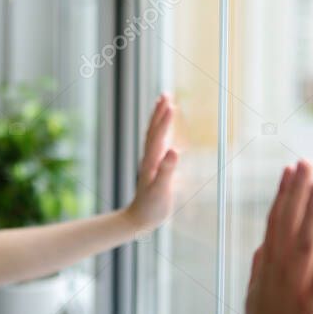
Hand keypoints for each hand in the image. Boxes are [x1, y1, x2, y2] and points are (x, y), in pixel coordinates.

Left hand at [124, 93, 178, 231]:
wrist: (139, 219)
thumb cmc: (151, 208)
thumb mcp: (161, 190)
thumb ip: (167, 171)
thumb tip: (173, 150)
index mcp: (152, 161)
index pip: (158, 136)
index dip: (164, 120)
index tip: (170, 104)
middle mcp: (150, 158)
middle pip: (154, 130)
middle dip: (160, 112)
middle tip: (166, 94)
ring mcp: (151, 161)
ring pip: (154, 135)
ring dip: (159, 118)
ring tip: (165, 103)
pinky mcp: (155, 166)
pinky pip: (158, 143)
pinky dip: (162, 131)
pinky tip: (167, 129)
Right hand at [236, 160, 312, 313]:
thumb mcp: (257, 299)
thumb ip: (260, 271)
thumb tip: (262, 246)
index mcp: (268, 269)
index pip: (276, 223)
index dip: (283, 194)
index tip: (289, 167)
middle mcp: (279, 274)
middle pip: (288, 226)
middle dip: (296, 192)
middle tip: (305, 161)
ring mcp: (295, 292)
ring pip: (303, 245)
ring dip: (309, 213)